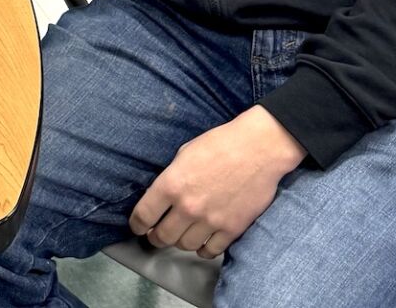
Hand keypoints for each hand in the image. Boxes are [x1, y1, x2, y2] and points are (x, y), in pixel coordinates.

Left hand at [129, 106, 306, 258]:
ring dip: (179, 242)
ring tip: (180, 235)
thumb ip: (171, 178)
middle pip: (162, 236)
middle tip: (156, 234)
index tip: (137, 227)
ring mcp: (211, 220)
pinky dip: (203, 249)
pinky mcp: (232, 229)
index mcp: (171, 184)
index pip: (143, 215)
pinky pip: (211, 250)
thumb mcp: (184, 154)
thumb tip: (162, 196)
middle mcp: (188, 206)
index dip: (136, 224)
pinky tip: (202, 242)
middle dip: (155, 237)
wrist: (259, 149)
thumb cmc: (220, 144)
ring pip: (185, 246)